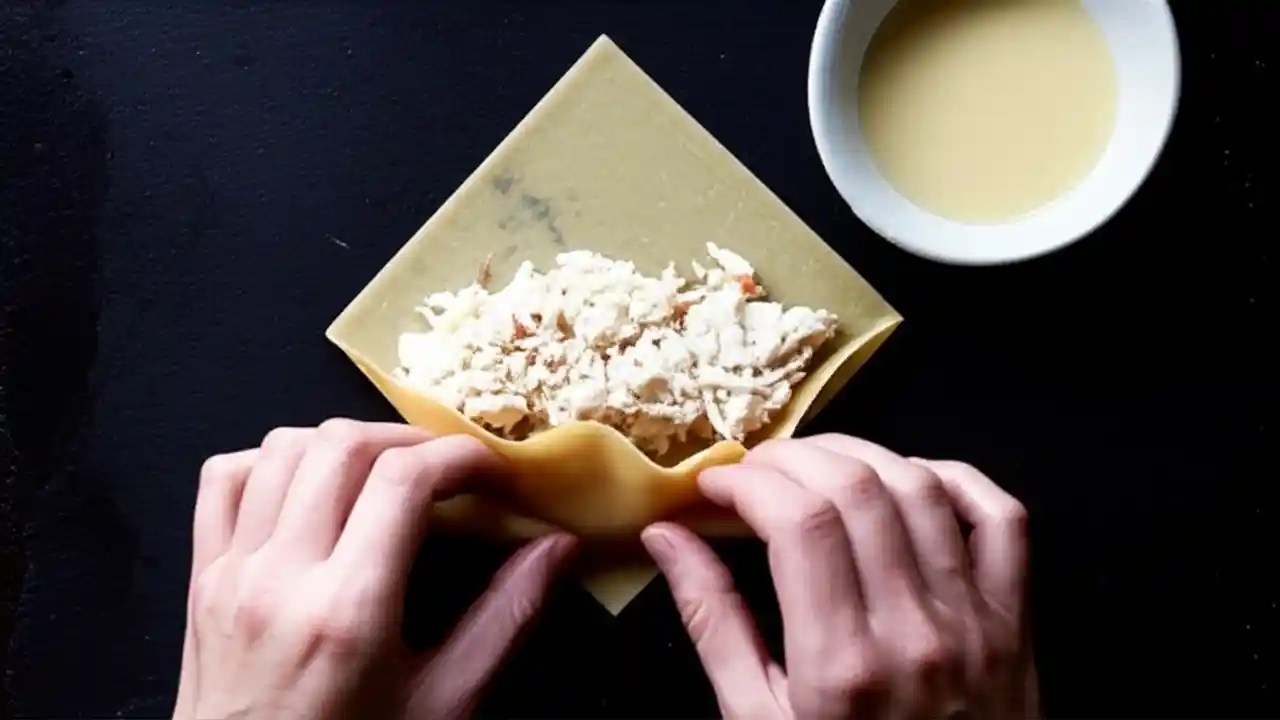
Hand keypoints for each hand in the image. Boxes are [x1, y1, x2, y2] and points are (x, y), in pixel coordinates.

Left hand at [173, 420, 576, 719]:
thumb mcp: (445, 702)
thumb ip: (506, 618)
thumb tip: (559, 547)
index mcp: (347, 611)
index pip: (403, 479)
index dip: (459, 457)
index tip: (493, 473)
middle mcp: (281, 577)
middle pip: (343, 446)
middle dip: (410, 440)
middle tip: (449, 470)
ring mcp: (231, 572)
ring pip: (283, 447)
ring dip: (346, 443)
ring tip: (388, 473)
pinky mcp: (201, 576)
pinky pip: (225, 477)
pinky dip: (273, 461)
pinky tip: (312, 486)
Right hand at [642, 435, 1036, 718]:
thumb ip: (712, 623)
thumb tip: (665, 536)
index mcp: (841, 664)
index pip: (799, 522)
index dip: (748, 482)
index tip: (715, 485)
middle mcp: (914, 632)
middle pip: (857, 490)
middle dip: (794, 458)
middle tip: (756, 470)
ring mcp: (973, 620)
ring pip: (920, 488)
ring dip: (859, 454)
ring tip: (814, 466)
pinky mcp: (1012, 619)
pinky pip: (1000, 517)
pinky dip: (954, 477)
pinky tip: (906, 478)